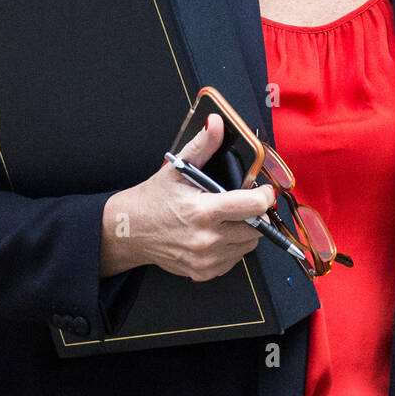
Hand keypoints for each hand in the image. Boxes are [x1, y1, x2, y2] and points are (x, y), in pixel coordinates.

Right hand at [100, 113, 275, 280]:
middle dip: (255, 214)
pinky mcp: (204, 272)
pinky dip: (233, 246)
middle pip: (256, 228)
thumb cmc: (154, 199)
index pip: (252, 207)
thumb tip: (216, 123)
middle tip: (243, 203)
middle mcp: (206, 239)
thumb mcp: (177, 168)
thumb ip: (202, 145)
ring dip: (246, 231)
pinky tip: (218, 234)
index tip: (263, 190)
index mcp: (203, 211)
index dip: (264, 196)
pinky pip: (234, 260)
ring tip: (228, 218)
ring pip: (248, 245)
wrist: (130, 231)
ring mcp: (205, 259)